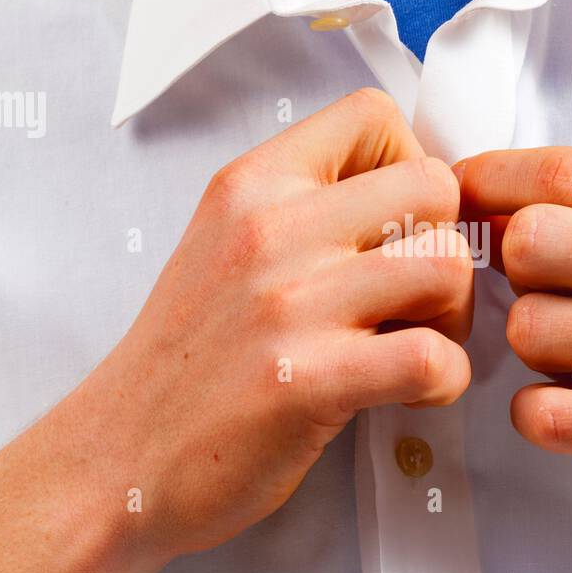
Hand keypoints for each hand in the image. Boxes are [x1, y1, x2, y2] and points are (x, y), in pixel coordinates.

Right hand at [81, 88, 473, 560]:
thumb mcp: (223, 245)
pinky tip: (412, 393)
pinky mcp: (309, 383)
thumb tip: (406, 194)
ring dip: (455, 315)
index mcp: (251, 185)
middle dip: (451, 243)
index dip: (410, 165)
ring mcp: (290, 306)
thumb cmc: (185, 360)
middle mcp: (271, 231)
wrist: (117, 458)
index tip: (397, 223)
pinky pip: (433, 358)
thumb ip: (303, 210)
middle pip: (434, 187)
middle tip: (421, 297)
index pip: (372, 114)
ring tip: (419, 345)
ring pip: (448, 265)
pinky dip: (446, 380)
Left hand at [457, 145, 571, 547]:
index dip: (491, 179)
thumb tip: (506, 201)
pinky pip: (542, 412)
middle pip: (531, 241)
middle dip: (517, 271)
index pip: (565, 171)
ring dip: (534, 350)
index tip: (462, 196)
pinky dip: (540, 414)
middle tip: (550, 295)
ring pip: (529, 329)